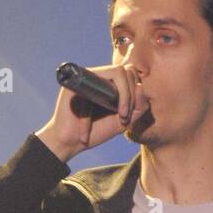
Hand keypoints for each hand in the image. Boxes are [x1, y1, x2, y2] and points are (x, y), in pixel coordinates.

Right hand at [37, 60, 151, 160]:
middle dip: (131, 97)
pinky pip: (102, 80)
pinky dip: (105, 101)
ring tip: (119, 117)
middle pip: (128, 70)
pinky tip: (100, 118)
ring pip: (119, 72)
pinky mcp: (77, 80)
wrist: (71, 142)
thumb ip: (138, 107)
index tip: (127, 116)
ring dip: (125, 96)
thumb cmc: (95, 132)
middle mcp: (100, 76)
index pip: (132, 74)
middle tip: (123, 117)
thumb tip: (141, 86)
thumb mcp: (124, 121)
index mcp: (110, 83)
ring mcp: (89, 75)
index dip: (136, 93)